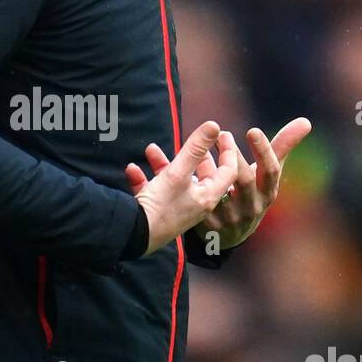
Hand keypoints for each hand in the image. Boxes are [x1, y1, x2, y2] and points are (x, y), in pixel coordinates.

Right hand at [123, 121, 239, 256]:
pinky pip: (154, 191)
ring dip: (162, 164)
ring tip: (150, 149)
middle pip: (199, 174)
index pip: (228, 171)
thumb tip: (214, 125)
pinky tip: (132, 170)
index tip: (223, 134)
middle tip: (192, 138)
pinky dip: (144, 179)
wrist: (132, 236)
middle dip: (191, 154)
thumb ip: (195, 148)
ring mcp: (176, 209)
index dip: (228, 151)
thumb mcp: (178, 172)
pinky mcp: (158, 214)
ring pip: (173, 181)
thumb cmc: (161, 205)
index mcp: (207, 196)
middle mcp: (195, 204)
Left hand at [127, 118, 311, 254]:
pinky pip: (184, 203)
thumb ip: (282, 147)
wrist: (233, 234)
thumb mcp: (266, 174)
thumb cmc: (251, 193)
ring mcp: (227, 219)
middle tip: (221, 134)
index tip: (251, 130)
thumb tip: (306, 121)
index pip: (270, 172)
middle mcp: (250, 208)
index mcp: (267, 193)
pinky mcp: (203, 226)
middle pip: (242, 181)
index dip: (263, 151)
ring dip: (203, 169)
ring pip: (212, 192)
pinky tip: (154, 164)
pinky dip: (167, 180)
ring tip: (196, 151)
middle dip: (231, 156)